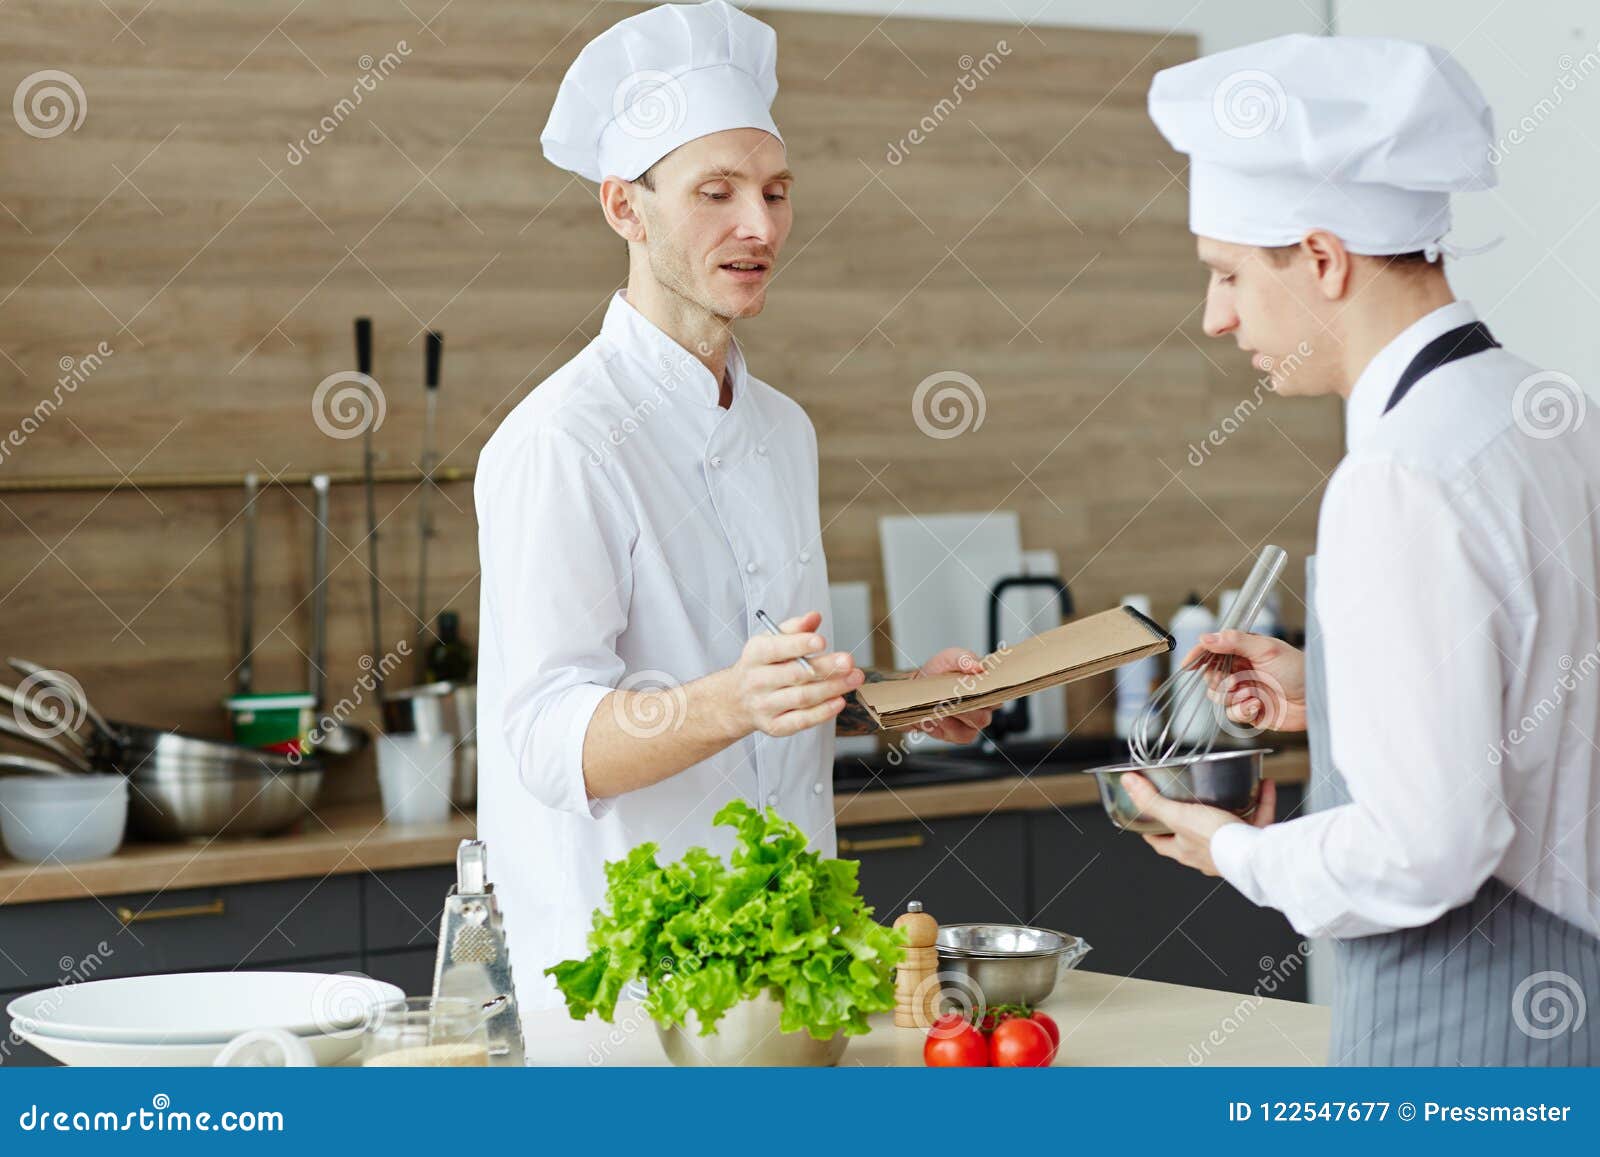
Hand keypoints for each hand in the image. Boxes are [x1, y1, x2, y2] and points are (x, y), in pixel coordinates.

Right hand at [727, 611, 863, 738]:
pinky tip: (839, 701)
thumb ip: (793, 628)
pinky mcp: (774, 726)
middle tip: (849, 661)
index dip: (799, 644)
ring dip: (832, 688)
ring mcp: (764, 706)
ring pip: (802, 698)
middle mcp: (757, 681)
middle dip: (825, 668)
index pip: (776, 649)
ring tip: (854, 678)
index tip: (822, 641)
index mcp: (755, 654)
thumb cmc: (762, 665)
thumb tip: (814, 617)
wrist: (736, 700)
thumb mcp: (770, 641)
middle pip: (795, 675)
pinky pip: (801, 721)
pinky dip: (822, 712)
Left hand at [911, 647, 994, 743]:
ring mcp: (975, 722)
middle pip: (989, 706)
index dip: (991, 688)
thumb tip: (978, 666)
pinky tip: (937, 716)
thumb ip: (963, 658)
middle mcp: (985, 706)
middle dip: (970, 701)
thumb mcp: (948, 658)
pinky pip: (961, 733)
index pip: (1000, 689)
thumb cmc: (938, 673)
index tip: (976, 684)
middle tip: (953, 694)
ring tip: (940, 704)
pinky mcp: (962, 735)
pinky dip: (948, 725)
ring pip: (976, 721)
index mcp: (987, 686)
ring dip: (957, 712)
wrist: (918, 689)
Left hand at [1120, 773, 1277, 875]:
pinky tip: (1263, 784)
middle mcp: (1206, 854)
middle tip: (1190, 800)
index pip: (1159, 842)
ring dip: (1233, 805)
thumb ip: (1152, 801)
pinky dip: (1262, 800)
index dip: (1151, 830)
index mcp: (1184, 850)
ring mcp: (1231, 851)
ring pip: (1230, 826)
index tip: (1146, 819)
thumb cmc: (1214, 841)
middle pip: (1193, 835)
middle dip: (1193, 818)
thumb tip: (1128, 783)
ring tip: (1232, 789)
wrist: (1253, 856)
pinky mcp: (1254, 844)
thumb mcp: (1178, 816)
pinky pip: (1259, 818)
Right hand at [1184, 630, 1307, 732]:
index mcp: (1243, 651)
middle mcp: (1241, 671)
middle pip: (1210, 677)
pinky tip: (1258, 705)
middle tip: (1234, 680)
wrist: (1316, 699)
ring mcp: (1244, 692)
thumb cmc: (1298, 669)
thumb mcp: (1266, 649)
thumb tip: (1206, 637)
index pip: (1213, 651)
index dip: (1198, 656)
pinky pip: (1232, 714)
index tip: (1188, 663)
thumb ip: (1234, 641)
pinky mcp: (1250, 711)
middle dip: (1219, 681)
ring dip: (1232, 697)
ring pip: (1218, 697)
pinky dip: (1243, 710)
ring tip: (1252, 693)